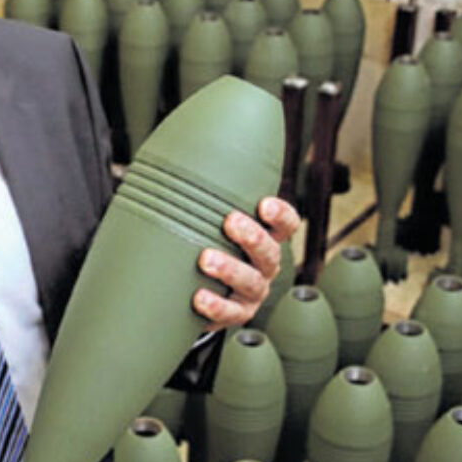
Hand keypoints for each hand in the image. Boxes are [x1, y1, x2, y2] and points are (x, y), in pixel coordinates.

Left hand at [194, 196, 300, 330]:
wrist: (192, 289)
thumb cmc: (202, 241)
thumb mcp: (205, 216)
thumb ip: (200, 190)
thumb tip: (175, 147)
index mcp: (264, 237)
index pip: (285, 224)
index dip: (280, 214)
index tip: (264, 204)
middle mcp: (264, 265)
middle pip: (270, 252)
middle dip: (253, 237)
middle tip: (230, 222)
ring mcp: (251, 292)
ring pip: (253, 283)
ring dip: (231, 269)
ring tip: (205, 259)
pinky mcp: (235, 315)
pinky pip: (231, 313)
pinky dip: (216, 306)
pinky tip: (199, 296)